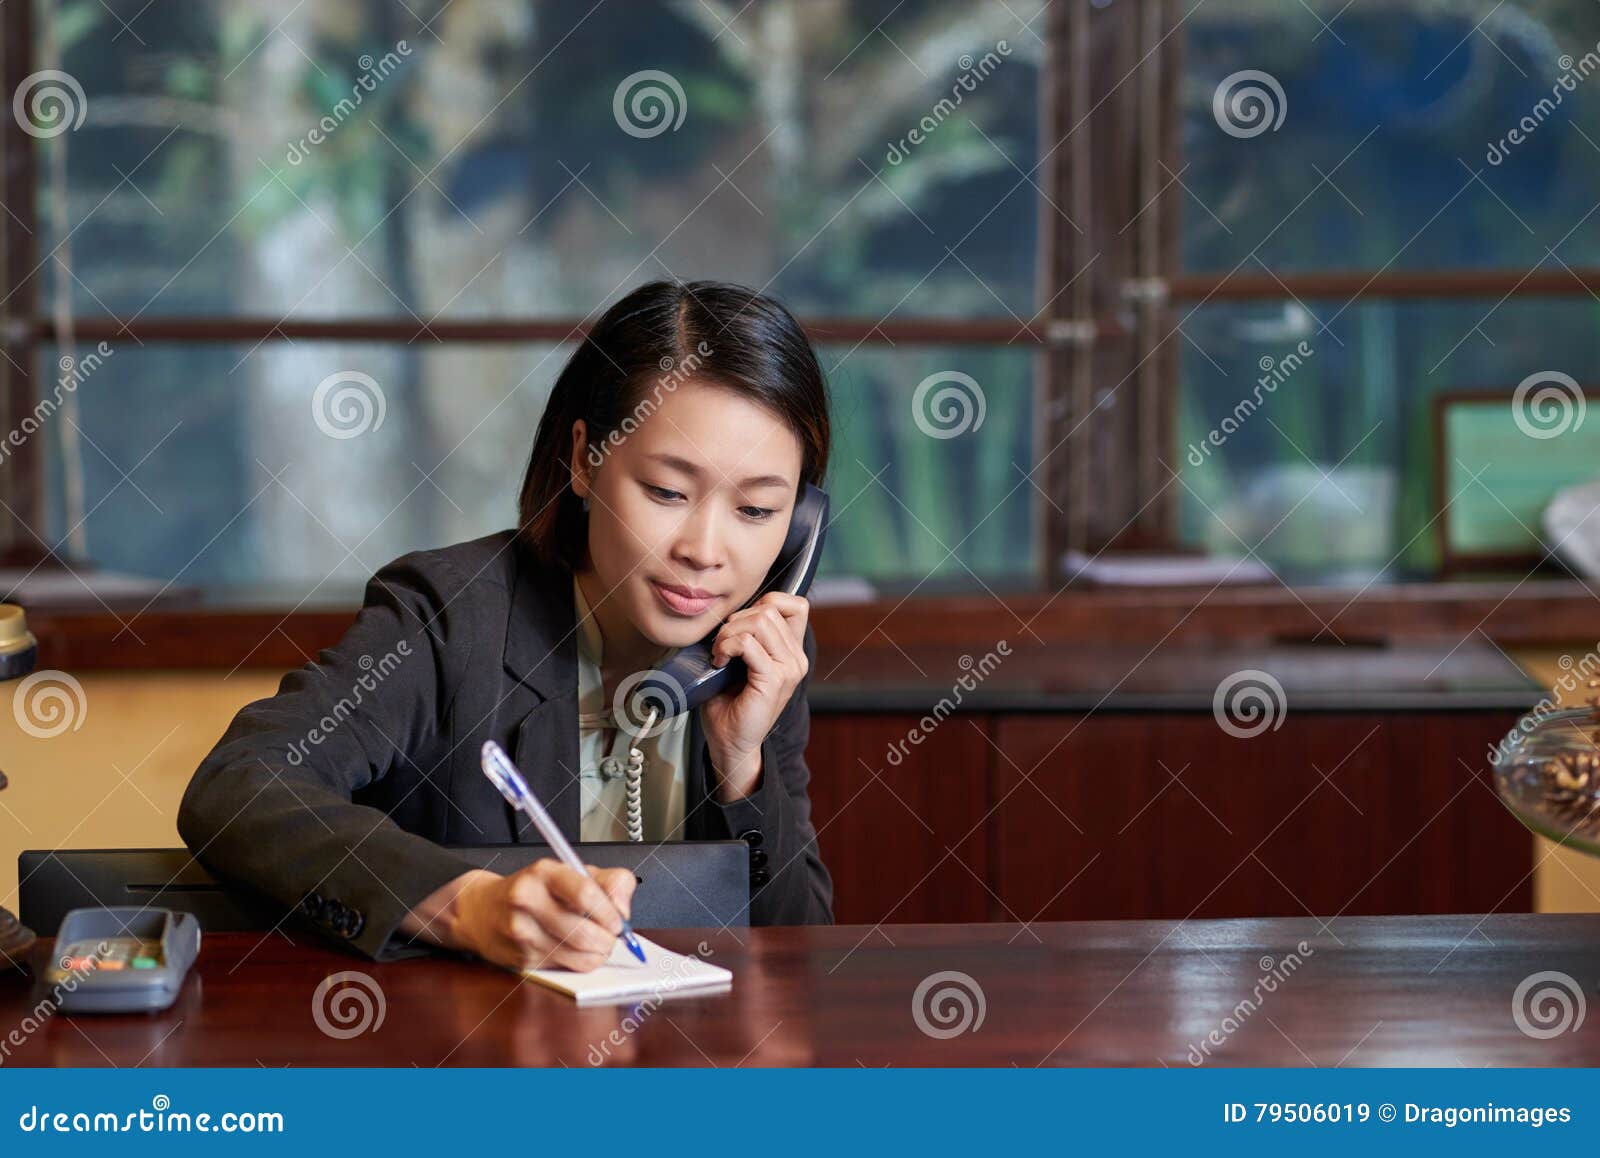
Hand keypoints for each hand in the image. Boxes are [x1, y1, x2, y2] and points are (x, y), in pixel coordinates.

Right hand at [450, 859, 637, 972]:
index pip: (585, 893)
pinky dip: (581, 963)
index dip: (609, 912)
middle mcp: (527, 900)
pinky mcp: (521, 959)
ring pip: (577, 954)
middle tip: (613, 937)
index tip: (619, 920)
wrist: (482, 911)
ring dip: (598, 954)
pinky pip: (565, 968)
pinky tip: (578, 952)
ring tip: (599, 945)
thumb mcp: (572, 873)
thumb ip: (609, 882)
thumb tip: (623, 910)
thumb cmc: (534, 891)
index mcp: (544, 873)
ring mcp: (522, 932)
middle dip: (608, 939)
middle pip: (583, 931)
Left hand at [701, 591, 808, 800]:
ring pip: (760, 621)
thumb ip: (747, 634)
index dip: (764, 601)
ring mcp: (789, 669)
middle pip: (769, 608)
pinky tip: (719, 661)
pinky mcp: (775, 680)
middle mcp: (796, 658)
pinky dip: (727, 646)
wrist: (729, 743)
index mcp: (791, 651)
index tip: (740, 625)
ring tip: (720, 653)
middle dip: (736, 620)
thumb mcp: (741, 660)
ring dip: (730, 633)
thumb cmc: (730, 703)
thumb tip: (731, 609)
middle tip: (720, 644)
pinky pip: (748, 643)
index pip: (793, 604)